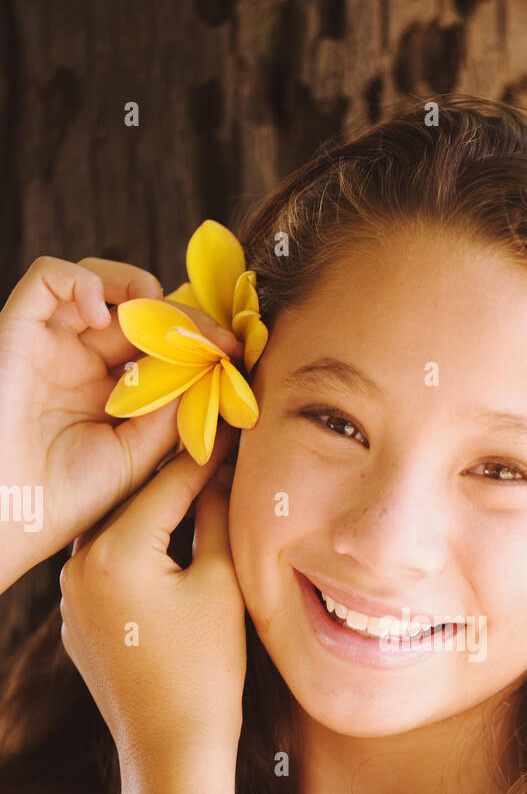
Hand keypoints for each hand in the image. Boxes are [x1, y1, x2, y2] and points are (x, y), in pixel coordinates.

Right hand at [0, 255, 240, 591]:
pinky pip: (47, 277)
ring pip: (99, 282)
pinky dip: (83, 281)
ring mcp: (50, 343)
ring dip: (140, 290)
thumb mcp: (137, 454)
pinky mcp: (16, 330)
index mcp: (111, 389)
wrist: (10, 516)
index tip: (236, 354)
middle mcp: (81, 359)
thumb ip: (172, 412)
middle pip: (140, 310)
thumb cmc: (68, 498)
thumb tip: (212, 372)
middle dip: (183, 317)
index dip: (198, 340)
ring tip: (165, 320)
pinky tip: (107, 315)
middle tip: (217, 338)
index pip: (161, 344)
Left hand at [58, 422, 245, 773]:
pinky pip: (107, 573)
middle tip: (217, 452)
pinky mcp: (74, 623)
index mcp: (114, 552)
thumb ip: (217, 518)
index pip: (167, 483)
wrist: (171, 750)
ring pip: (118, 537)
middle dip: (178, 481)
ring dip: (156, 518)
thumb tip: (219, 472)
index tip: (232, 426)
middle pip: (136, 504)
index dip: (207, 454)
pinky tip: (171, 556)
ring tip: (198, 498)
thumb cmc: (206, 672)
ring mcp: (69, 597)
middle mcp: (78, 567)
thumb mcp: (222, 584)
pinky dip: (139, 558)